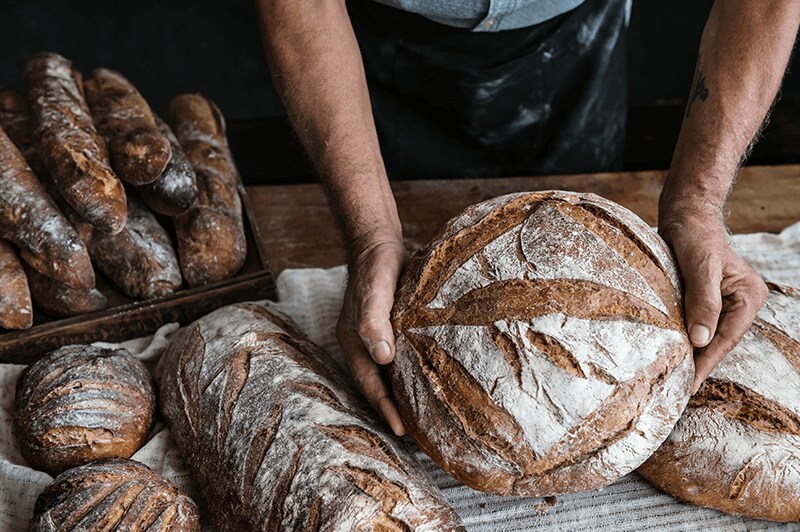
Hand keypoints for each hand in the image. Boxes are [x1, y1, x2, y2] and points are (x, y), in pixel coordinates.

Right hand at [336, 238, 406, 435]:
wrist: (380, 243)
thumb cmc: (375, 267)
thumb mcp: (374, 291)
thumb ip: (375, 321)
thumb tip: (383, 357)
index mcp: (354, 342)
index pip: (369, 384)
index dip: (384, 408)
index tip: (401, 430)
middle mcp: (364, 344)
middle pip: (377, 385)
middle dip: (393, 409)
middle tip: (416, 434)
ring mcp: (378, 337)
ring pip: (389, 374)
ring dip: (403, 393)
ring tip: (424, 416)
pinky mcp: (394, 328)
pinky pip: (401, 358)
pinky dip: (411, 372)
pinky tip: (429, 379)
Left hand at [659, 207, 767, 393]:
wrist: (685, 214)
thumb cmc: (694, 235)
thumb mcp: (699, 267)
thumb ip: (703, 302)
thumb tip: (701, 339)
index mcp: (748, 296)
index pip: (726, 338)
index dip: (706, 362)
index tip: (688, 383)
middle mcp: (740, 302)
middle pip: (718, 341)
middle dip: (698, 362)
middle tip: (675, 387)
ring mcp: (724, 302)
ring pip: (707, 335)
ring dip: (690, 353)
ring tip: (671, 377)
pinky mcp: (706, 299)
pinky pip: (697, 324)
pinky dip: (684, 338)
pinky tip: (670, 351)